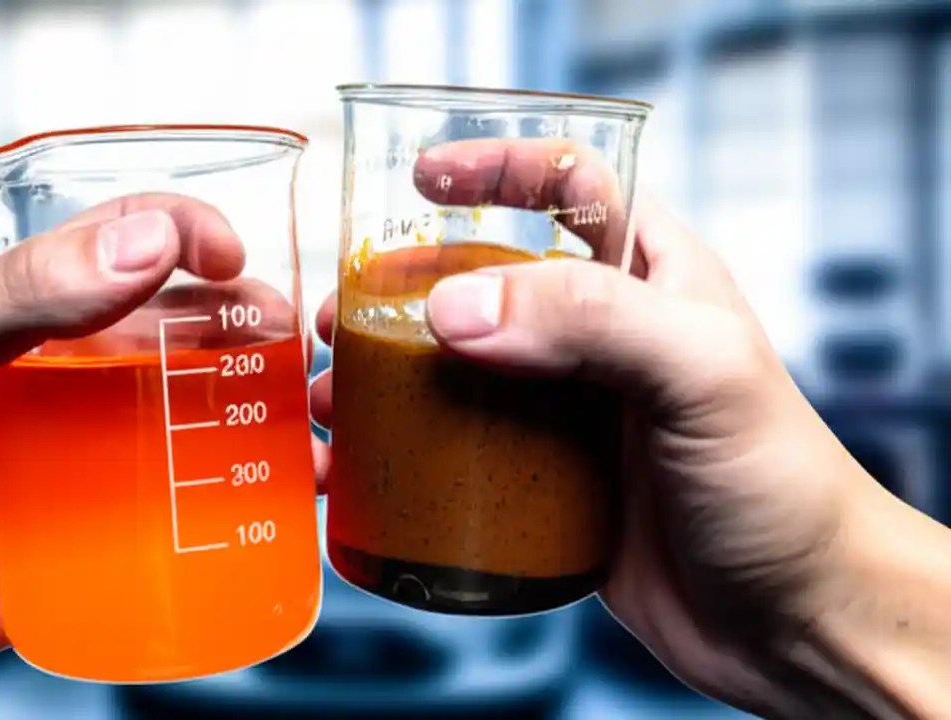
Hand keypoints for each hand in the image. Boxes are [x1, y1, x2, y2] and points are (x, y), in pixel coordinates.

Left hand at [0, 193, 321, 718]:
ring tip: (317, 427)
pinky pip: (202, 501)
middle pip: (191, 328)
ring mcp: (102, 453)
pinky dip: (256, 495)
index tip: (237, 259)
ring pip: (210, 413)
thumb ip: (22, 291)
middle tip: (304, 351)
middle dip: (258, 327)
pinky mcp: (119, 528)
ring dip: (274, 410)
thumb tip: (146, 242)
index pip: (128, 243)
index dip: (190, 234)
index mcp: (32, 314)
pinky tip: (294, 497)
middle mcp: (77, 374)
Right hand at [310, 139, 950, 718]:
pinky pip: (459, 454)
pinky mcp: (546, 485)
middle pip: (484, 284)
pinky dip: (402, 456)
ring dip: (386, 378)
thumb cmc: (782, 486)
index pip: (567, 187)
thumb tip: (454, 311)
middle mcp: (603, 337)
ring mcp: (570, 413)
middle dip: (404, 289)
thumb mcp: (700, 375)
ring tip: (332, 403)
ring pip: (459, 372)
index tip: (419, 178)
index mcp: (651, 278)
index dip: (493, 170)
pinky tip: (360, 474)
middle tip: (342, 314)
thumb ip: (588, 321)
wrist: (794, 623)